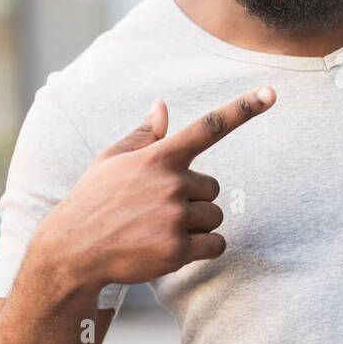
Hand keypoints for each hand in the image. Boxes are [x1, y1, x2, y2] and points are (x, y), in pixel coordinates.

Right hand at [36, 87, 276, 288]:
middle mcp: (171, 182)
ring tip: (158, 229)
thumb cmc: (94, 200)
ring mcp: (174, 216)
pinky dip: (202, 249)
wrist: (72, 250)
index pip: (209, 127)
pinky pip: (215, 245)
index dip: (243, 108)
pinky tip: (171, 248)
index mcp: (159, 156)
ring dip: (196, 225)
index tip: (270, 92)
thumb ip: (144, 135)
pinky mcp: (177, 249)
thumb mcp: (111, 160)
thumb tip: (161, 105)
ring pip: (214, 217)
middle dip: (193, 199)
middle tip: (157, 210)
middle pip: (212, 188)